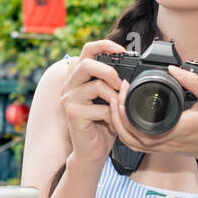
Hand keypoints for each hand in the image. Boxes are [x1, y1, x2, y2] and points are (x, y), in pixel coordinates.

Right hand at [59, 39, 129, 166]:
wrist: (92, 152)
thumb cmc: (103, 126)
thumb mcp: (110, 99)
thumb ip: (114, 84)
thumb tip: (129, 73)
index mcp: (78, 78)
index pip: (87, 50)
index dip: (104, 45)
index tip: (122, 50)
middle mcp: (69, 86)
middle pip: (86, 63)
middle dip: (109, 71)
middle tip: (120, 84)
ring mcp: (68, 99)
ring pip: (95, 85)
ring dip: (114, 96)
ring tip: (118, 107)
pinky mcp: (72, 113)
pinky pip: (99, 107)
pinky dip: (111, 114)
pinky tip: (110, 121)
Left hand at [107, 63, 197, 165]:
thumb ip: (194, 83)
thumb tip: (173, 69)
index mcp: (176, 128)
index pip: (140, 123)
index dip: (125, 107)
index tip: (125, 87)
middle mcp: (164, 141)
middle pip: (127, 133)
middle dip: (116, 112)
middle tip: (117, 91)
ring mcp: (161, 147)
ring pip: (128, 141)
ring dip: (116, 123)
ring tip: (115, 102)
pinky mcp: (160, 148)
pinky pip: (134, 143)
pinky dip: (124, 131)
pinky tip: (122, 116)